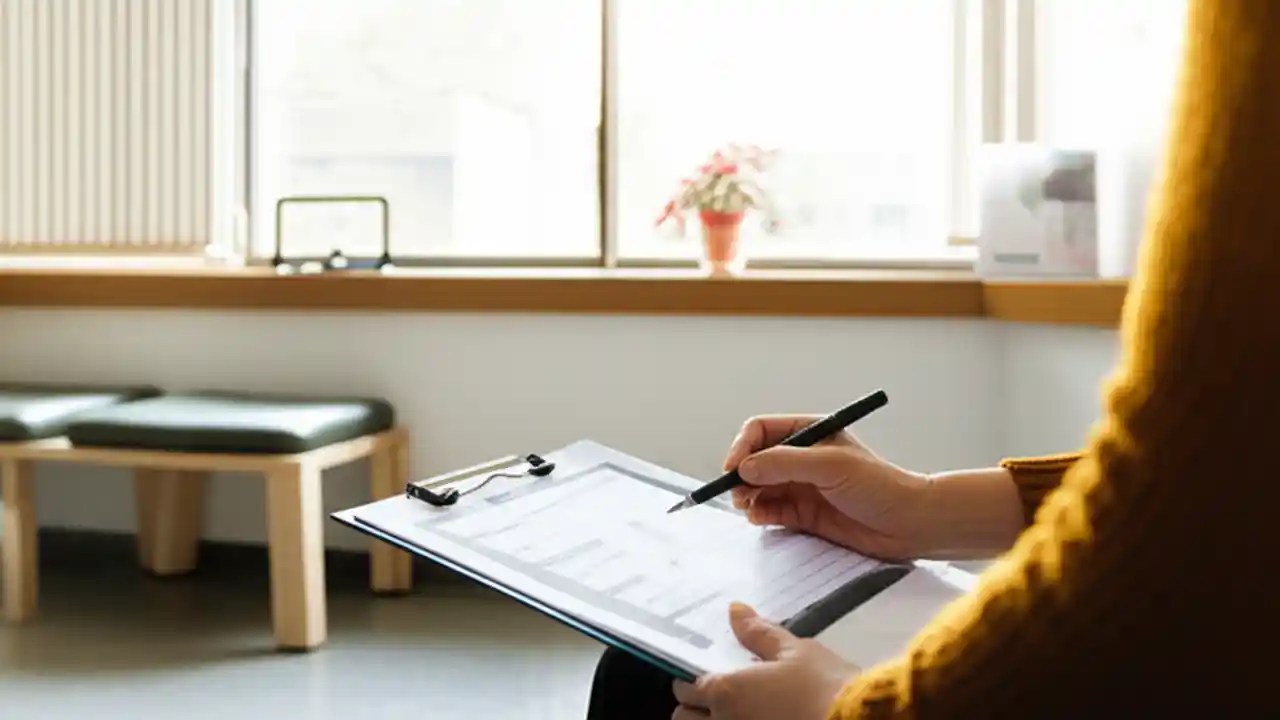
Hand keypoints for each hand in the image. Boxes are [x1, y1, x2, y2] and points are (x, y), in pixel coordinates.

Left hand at [672, 603, 857, 719]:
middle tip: (717, 699)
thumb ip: (759, 634)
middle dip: (694, 708)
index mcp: (725, 692)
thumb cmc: (825, 685)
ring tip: (737, 713)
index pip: (686, 687)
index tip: (707, 676)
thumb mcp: (795, 651)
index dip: (692, 680)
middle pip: (684, 719)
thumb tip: (734, 610)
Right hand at [723, 415, 929, 559]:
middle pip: (756, 459)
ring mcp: (802, 485)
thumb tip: (745, 467)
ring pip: (760, 486)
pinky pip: (771, 510)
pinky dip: (760, 514)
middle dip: (742, 475)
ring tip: (749, 508)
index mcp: (810, 432)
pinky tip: (761, 519)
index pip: (762, 430)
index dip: (742, 446)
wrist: (909, 524)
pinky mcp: (804, 513)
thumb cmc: (880, 486)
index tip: (733, 468)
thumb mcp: (831, 466)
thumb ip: (785, 464)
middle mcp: (802, 456)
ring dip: (748, 496)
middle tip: (738, 494)